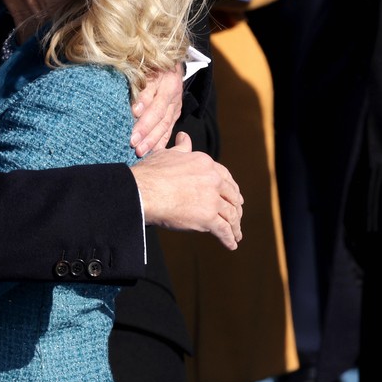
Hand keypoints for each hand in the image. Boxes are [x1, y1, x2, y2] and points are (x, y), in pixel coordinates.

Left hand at [130, 64, 183, 156]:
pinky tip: (153, 153)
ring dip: (152, 140)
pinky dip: (161, 142)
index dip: (144, 104)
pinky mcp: (175, 115)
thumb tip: (133, 105)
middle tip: (133, 141)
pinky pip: (168, 130)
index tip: (133, 113)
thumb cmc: (153, 65)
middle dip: (146, 129)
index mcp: (166, 80)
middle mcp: (173, 95)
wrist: (171, 64)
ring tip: (140, 151)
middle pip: (160, 115)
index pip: (154, 95)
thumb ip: (139, 83)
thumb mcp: (146, 67)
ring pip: (165, 125)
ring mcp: (175, 106)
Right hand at [131, 132, 242, 250]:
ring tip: (236, 235)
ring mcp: (212, 199)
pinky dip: (229, 239)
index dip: (231, 189)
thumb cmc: (151, 172)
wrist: (143, 191)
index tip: (234, 196)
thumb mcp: (168, 154)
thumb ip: (181, 148)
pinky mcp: (209, 217)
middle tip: (238, 216)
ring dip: (235, 227)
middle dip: (237, 207)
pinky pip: (224, 230)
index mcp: (206, 164)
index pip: (225, 177)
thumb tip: (184, 137)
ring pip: (231, 215)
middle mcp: (213, 180)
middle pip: (232, 196)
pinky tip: (231, 245)